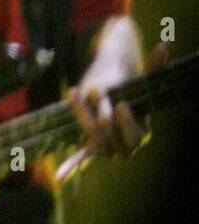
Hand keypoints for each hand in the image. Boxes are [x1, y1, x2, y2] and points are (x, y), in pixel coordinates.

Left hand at [55, 41, 167, 184]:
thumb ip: (154, 65)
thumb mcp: (141, 76)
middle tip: (95, 92)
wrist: (113, 95)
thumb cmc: (129, 85)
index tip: (120, 103)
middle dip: (103, 119)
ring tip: (75, 92)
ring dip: (83, 118)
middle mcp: (124, 144)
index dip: (126, 121)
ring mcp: (106, 145)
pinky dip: (71, 168)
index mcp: (141, 132)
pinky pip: (82, 159)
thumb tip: (165, 45)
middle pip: (113, 140)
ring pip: (95, 142)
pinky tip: (58, 178)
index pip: (135, 135)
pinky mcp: (89, 143)